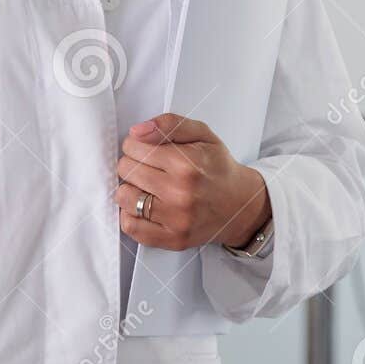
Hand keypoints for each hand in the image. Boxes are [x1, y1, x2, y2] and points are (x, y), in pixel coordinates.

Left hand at [115, 113, 270, 251]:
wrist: (240, 204)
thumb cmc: (218, 168)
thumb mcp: (202, 134)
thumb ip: (169, 124)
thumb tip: (137, 132)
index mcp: (186, 163)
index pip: (133, 147)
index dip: (136, 144)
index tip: (146, 149)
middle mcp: (180, 193)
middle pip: (126, 170)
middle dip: (133, 164)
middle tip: (149, 167)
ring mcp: (176, 219)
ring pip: (124, 197)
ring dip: (131, 189)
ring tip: (147, 186)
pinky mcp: (172, 239)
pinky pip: (131, 227)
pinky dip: (132, 215)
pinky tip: (145, 206)